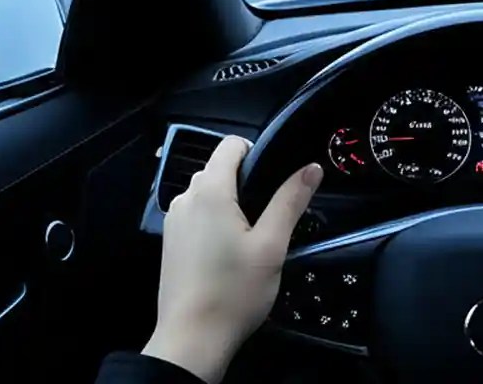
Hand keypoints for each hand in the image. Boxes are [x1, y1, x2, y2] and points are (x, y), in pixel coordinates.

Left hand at [143, 136, 322, 382]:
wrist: (192, 339)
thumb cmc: (234, 291)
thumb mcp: (272, 246)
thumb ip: (290, 201)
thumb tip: (311, 168)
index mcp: (210, 191)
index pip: (231, 144)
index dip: (257, 153)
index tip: (275, 184)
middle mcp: (186, 198)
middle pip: (219, 169)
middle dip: (246, 184)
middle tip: (268, 219)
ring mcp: (174, 220)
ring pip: (208, 193)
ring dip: (230, 205)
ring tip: (250, 240)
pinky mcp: (170, 241)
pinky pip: (197, 214)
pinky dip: (214, 222)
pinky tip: (228, 253)